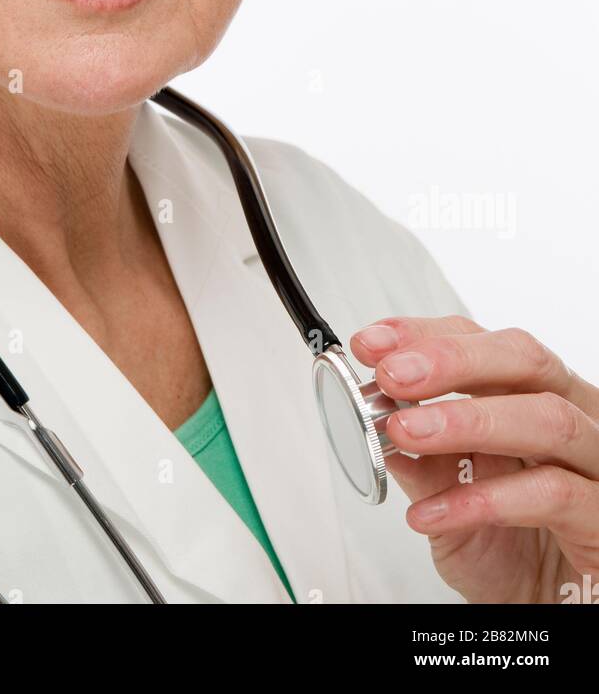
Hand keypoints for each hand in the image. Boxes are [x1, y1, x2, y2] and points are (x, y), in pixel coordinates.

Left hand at [349, 315, 598, 603]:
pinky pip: (555, 493)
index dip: (428, 336)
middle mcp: (573, 419)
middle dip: (452, 360)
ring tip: (405, 432)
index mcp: (530, 400)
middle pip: (525, 361)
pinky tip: (436, 510)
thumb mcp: (447, 499)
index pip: (485, 342)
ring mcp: (595, 466)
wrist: (548, 614)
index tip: (373, 344)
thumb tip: (373, 417)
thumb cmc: (511, 554)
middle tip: (393, 374)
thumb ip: (419, 458)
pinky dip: (488, 499)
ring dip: (468, 419)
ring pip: (548, 418)